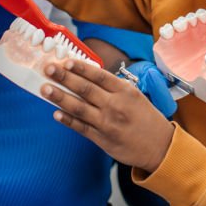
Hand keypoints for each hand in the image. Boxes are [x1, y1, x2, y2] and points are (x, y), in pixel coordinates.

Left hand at [42, 60, 174, 172]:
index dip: (80, 67)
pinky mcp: (102, 139)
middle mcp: (115, 105)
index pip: (98, 75)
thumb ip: (113, 87)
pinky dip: (67, 120)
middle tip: (48, 68)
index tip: (65, 60)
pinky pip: (80, 127)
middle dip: (64, 77)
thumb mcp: (135, 96)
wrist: (159, 146)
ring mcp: (107, 123)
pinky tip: (55, 113)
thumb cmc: (146, 117)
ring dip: (59, 97)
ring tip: (45, 88)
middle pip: (85, 88)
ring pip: (78, 107)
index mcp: (124, 91)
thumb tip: (88, 76)